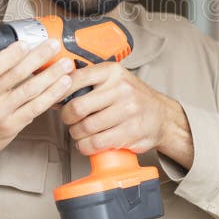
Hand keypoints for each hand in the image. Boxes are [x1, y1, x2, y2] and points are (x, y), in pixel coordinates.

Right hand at [0, 39, 74, 156]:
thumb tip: (12, 47)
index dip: (10, 55)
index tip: (25, 44)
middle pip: (16, 75)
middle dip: (38, 58)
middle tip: (53, 46)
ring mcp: (0, 114)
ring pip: (30, 91)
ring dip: (50, 75)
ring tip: (65, 64)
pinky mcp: (12, 126)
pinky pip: (36, 107)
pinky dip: (52, 94)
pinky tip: (63, 84)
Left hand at [60, 63, 190, 164]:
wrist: (162, 116)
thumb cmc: (132, 98)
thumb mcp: (114, 80)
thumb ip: (89, 82)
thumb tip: (55, 90)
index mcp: (112, 72)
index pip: (76, 78)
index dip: (59, 92)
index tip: (56, 100)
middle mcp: (120, 89)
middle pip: (77, 107)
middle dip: (67, 118)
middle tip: (69, 120)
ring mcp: (127, 111)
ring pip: (85, 128)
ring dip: (76, 134)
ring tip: (79, 133)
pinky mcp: (130, 132)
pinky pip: (96, 143)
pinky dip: (85, 146)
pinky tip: (87, 143)